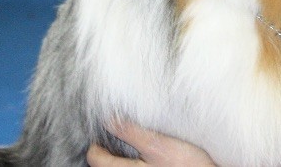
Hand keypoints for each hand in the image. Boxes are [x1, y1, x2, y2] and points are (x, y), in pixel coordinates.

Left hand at [86, 123, 215, 165]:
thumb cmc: (185, 166)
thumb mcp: (157, 144)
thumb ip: (130, 132)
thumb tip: (108, 119)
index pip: (95, 158)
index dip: (97, 142)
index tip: (106, 130)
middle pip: (107, 164)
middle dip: (111, 149)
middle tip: (121, 134)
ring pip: (123, 166)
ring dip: (126, 156)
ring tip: (137, 144)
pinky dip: (139, 161)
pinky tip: (153, 156)